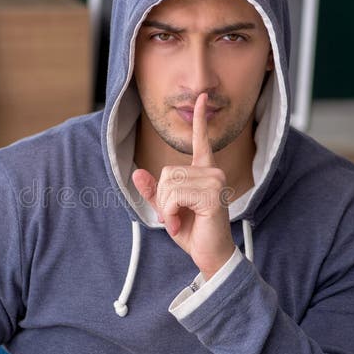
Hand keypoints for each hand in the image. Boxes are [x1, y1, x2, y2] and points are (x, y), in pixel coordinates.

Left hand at [132, 92, 234, 279]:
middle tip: (175, 218)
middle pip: (167, 173)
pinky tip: (181, 225)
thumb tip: (137, 173)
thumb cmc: (192, 232)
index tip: (200, 98)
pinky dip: (171, 213)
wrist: (209, 255)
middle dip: (164, 199)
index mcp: (205, 172)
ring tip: (180, 222)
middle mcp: (213, 173)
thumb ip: (154, 192)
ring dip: (167, 208)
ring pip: (169, 185)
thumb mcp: (167, 209)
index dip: (199, 120)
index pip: (202, 141)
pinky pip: (175, 197)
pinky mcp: (212, 196)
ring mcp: (215, 182)